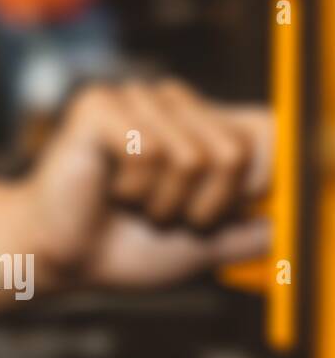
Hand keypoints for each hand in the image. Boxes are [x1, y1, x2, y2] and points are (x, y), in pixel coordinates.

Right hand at [20, 80, 271, 291]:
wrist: (61, 258)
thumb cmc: (122, 248)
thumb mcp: (202, 246)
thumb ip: (249, 232)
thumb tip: (295, 219)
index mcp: (198, 127)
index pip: (268, 128)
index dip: (266, 174)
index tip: (244, 207)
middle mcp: (170, 104)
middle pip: (235, 151)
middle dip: (207, 204)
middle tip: (165, 216)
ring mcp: (134, 100)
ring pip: (194, 155)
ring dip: (165, 200)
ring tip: (133, 205)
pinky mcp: (99, 107)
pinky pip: (150, 149)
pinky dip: (134, 187)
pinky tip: (110, 190)